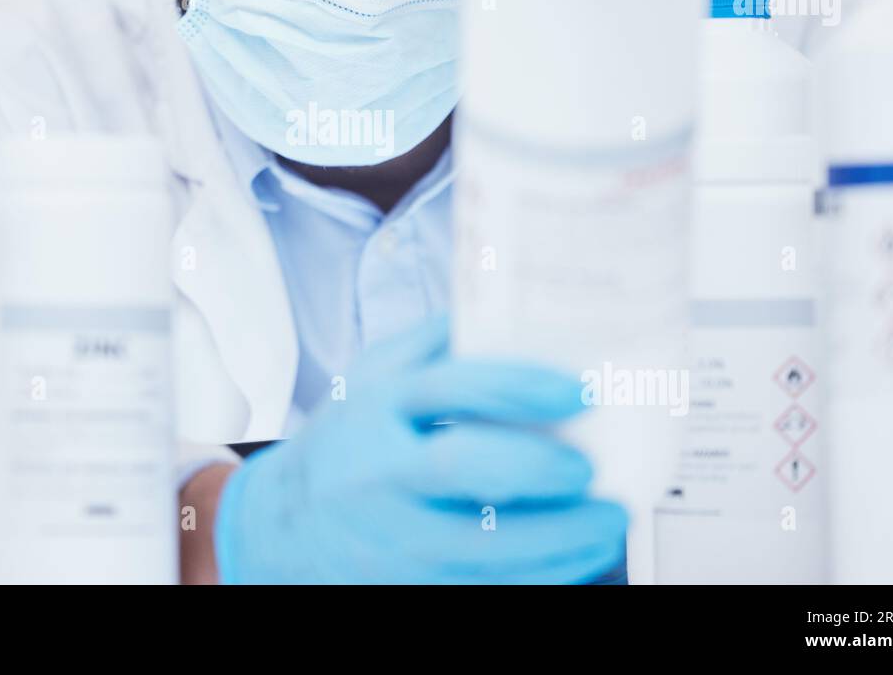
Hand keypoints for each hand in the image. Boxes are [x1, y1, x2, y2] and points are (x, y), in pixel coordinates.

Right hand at [213, 314, 626, 582]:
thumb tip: (513, 304)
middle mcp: (380, 473)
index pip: (449, 389)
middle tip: (594, 470)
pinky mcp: (408, 587)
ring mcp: (392, 539)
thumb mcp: (371, 379)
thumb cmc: (345, 444)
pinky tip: (578, 558)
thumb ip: (434, 344)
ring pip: (484, 548)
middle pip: (465, 469)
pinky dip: (540, 578)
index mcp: (377, 408)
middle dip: (540, 470)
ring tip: (612, 522)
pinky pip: (484, 589)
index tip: (579, 391)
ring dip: (561, 540)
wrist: (280, 529)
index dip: (520, 386)